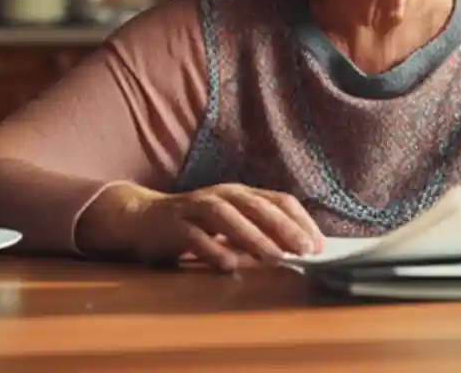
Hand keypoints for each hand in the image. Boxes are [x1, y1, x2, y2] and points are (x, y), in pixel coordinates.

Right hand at [136, 183, 325, 272]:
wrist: (141, 218)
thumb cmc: (194, 224)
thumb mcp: (230, 225)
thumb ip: (257, 234)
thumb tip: (294, 252)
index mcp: (240, 194)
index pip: (278, 200)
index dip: (300, 221)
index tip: (319, 245)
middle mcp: (221, 195)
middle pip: (257, 205)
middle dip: (283, 227)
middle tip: (304, 250)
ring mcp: (195, 208)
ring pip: (226, 216)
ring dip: (253, 236)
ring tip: (274, 258)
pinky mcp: (172, 225)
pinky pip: (194, 237)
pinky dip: (212, 250)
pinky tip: (228, 266)